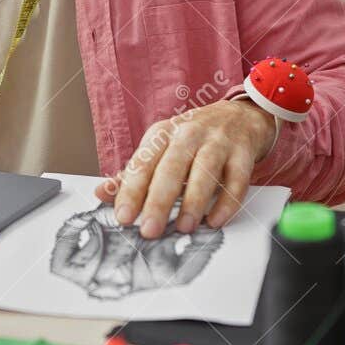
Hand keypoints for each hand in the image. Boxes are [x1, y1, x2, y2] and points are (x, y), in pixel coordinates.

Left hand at [94, 100, 275, 238]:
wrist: (241, 115)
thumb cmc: (194, 137)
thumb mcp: (160, 148)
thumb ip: (133, 173)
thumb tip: (101, 194)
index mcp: (162, 134)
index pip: (143, 164)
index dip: (131, 191)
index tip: (123, 217)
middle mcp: (188, 134)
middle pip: (171, 168)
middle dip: (159, 201)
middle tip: (150, 229)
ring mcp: (218, 141)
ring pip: (205, 172)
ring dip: (194, 202)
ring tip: (184, 227)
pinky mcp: (243, 152)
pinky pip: (236, 180)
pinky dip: (227, 202)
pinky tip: (216, 220)